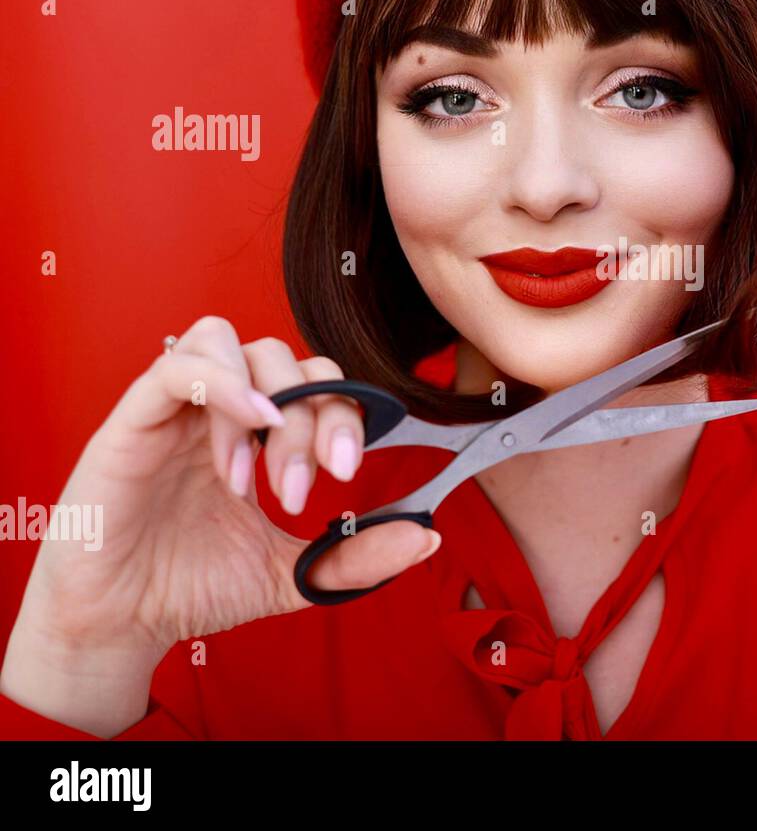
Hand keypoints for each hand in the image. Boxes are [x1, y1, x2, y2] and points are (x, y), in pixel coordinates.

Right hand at [0, 315, 440, 736]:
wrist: (118, 625)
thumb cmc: (193, 586)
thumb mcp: (292, 575)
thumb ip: (356, 556)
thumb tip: (426, 536)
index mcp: (260, 433)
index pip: (319, 384)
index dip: (346, 413)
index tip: (347, 473)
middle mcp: (222, 409)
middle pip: (286, 359)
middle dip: (314, 415)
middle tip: (307, 487)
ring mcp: (177, 408)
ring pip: (234, 344)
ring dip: (265, 403)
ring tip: (259, 481)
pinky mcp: (131, 420)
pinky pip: (174, 365)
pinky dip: (218, 383)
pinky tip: (244, 427)